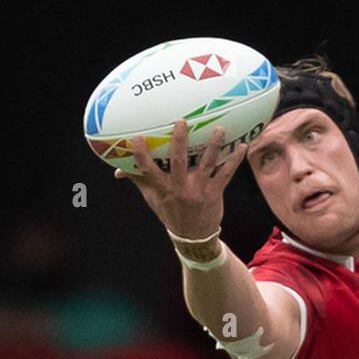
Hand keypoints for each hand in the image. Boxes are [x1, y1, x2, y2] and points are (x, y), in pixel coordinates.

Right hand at [112, 119, 247, 239]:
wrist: (194, 236)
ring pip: (207, 164)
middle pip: (179, 161)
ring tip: (219, 129)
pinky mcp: (215, 192)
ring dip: (214, 145)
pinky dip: (234, 160)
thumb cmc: (170, 212)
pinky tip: (242, 146)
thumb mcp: (151, 198)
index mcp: (162, 187)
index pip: (148, 169)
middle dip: (180, 141)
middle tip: (181, 122)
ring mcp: (199, 189)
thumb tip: (116, 169)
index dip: (141, 154)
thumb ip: (137, 179)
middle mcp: (181, 187)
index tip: (137, 138)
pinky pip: (226, 173)